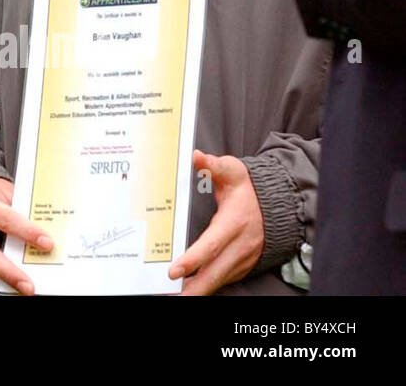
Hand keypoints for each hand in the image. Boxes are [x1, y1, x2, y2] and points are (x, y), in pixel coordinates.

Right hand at [0, 176, 53, 295]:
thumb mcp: (2, 192)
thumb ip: (20, 210)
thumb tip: (45, 231)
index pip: (6, 220)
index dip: (28, 232)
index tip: (48, 244)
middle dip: (10, 272)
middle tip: (29, 286)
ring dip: (4, 281)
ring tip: (23, 290)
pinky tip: (11, 285)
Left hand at [169, 151, 263, 294]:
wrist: (279, 205)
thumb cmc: (250, 189)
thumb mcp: (233, 172)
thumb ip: (214, 165)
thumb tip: (197, 157)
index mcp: (234, 223)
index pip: (212, 245)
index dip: (194, 259)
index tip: (175, 269)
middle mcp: (240, 245)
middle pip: (215, 272)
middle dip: (195, 287)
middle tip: (174, 295)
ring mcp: (243, 258)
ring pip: (220, 279)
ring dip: (201, 290)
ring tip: (179, 297)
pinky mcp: (243, 264)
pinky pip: (225, 278)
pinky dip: (210, 286)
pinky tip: (193, 290)